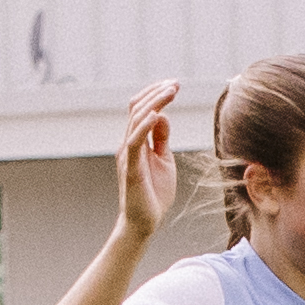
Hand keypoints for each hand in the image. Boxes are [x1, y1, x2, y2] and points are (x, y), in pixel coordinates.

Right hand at [110, 80, 177, 242]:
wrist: (144, 222)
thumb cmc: (154, 192)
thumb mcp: (163, 159)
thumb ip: (161, 138)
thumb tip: (163, 115)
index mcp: (136, 141)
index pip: (141, 109)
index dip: (155, 94)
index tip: (174, 84)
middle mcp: (128, 144)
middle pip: (137, 109)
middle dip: (157, 93)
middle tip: (176, 83)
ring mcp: (128, 155)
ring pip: (135, 120)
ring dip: (154, 103)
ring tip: (171, 91)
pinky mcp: (130, 168)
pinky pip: (134, 143)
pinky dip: (144, 126)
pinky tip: (156, 115)